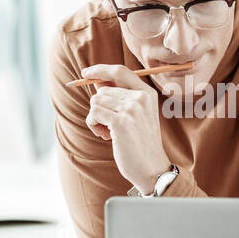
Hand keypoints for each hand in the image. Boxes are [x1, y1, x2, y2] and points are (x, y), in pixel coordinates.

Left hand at [81, 64, 172, 189]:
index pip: (120, 71)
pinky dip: (93, 124)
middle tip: (109, 126)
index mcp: (147, 93)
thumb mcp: (137, 115)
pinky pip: (93, 113)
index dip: (100, 69)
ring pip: (95, 101)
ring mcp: (132, 109)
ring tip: (109, 132)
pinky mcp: (121, 122)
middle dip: (99, 107)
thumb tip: (96, 81)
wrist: (152, 168)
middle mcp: (141, 98)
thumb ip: (121, 97)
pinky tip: (105, 135)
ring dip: (95, 117)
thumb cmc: (141, 142)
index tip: (86, 72)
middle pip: (102, 90)